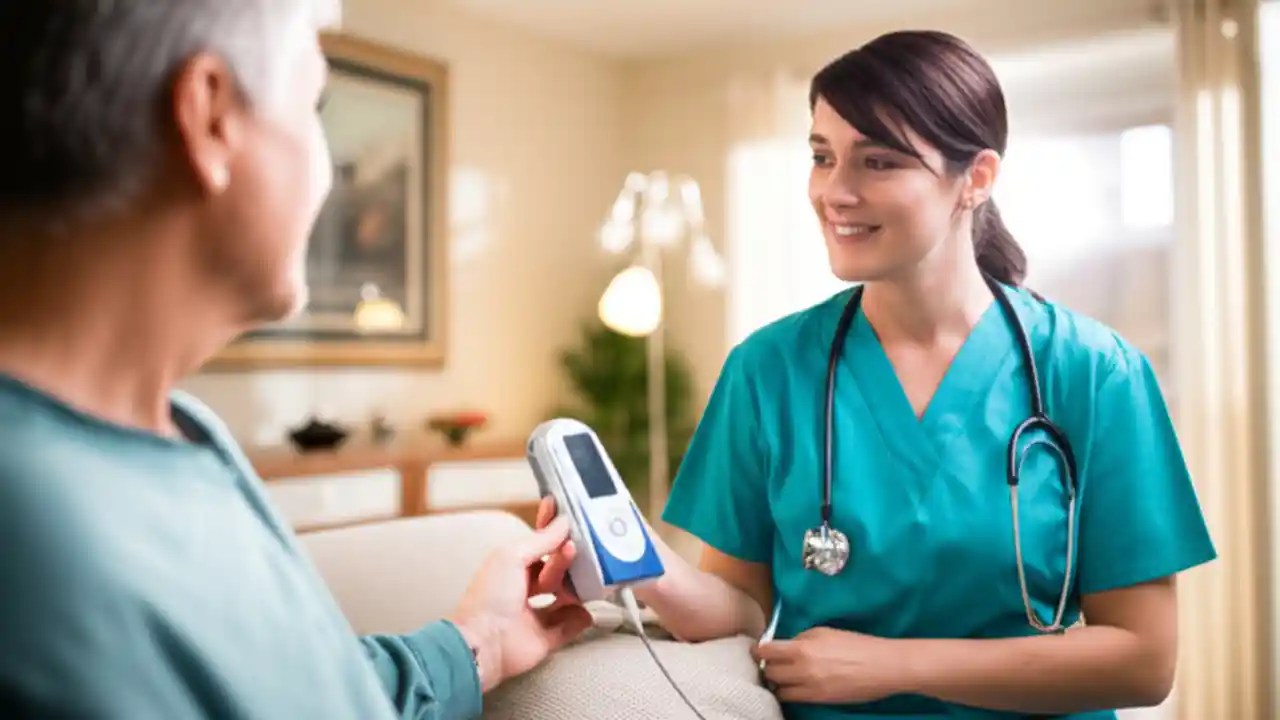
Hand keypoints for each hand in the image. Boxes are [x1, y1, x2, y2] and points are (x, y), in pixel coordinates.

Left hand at [450, 497, 592, 691]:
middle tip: (577, 551)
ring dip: (577, 587)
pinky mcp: (545, 639)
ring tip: (588, 577)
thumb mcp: (513, 557)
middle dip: (567, 560)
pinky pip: (570, 626)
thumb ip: (541, 540)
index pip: (538, 545)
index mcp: (511, 567)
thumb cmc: (489, 596)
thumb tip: (563, 522)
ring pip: (565, 597)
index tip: (572, 520)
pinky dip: (580, 618)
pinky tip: (586, 609)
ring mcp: (535, 615)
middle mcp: (523, 589)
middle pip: (554, 570)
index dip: (553, 533)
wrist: (482, 644)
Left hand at [751, 627, 910, 703]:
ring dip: (776, 683)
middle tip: (770, 664)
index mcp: (802, 648)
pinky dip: (787, 693)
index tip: (756, 650)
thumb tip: (785, 646)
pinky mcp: (818, 700)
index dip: (757, 651)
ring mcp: (810, 688)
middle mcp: (802, 670)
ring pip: (778, 689)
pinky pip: (792, 699)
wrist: (882, 666)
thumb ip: (801, 638)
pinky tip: (791, 688)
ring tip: (780, 677)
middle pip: (769, 672)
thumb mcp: (825, 632)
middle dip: (766, 667)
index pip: (766, 652)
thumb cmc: (856, 644)